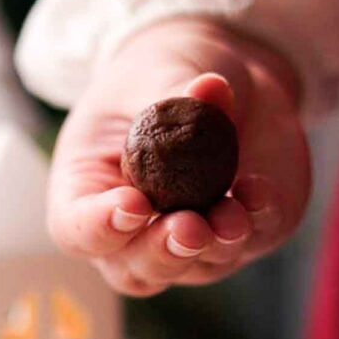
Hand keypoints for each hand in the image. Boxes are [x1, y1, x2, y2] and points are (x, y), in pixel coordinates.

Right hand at [47, 16, 310, 295]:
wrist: (225, 81)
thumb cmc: (165, 76)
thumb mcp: (157, 69)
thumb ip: (174, 91)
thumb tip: (207, 90)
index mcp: (88, 191)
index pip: (78, 229)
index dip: (102, 227)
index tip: (134, 205)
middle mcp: (134, 231)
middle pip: (136, 269)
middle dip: (163, 252)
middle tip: (188, 228)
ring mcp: (189, 240)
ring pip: (195, 266)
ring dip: (215, 244)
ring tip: (232, 213)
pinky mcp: (244, 233)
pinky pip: (251, 241)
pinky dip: (257, 221)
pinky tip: (260, 191)